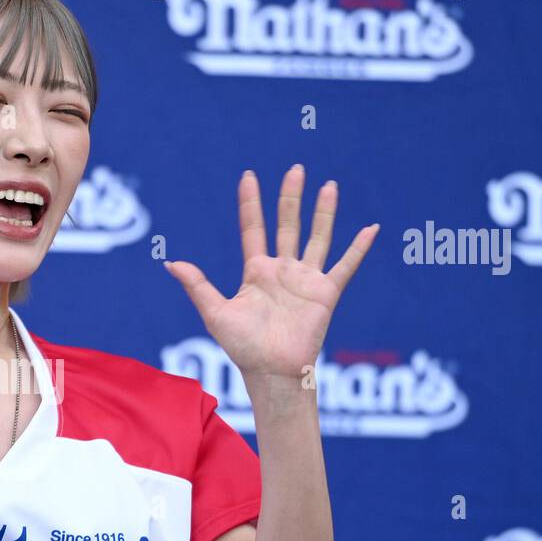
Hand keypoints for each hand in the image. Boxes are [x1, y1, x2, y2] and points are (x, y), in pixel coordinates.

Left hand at [164, 165, 378, 381]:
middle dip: (291, 197)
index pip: (253, 229)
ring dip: (324, 212)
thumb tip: (170, 262)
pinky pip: (345, 266)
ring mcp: (306, 280)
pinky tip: (371, 228)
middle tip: (295, 169)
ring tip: (329, 185)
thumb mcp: (215, 313)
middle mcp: (282, 270)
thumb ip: (198, 286)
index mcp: (256, 272)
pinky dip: (359, 248)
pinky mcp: (326, 293)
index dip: (250, 203)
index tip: (249, 176)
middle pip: (287, 225)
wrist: (272, 372)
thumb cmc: (243, 347)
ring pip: (317, 237)